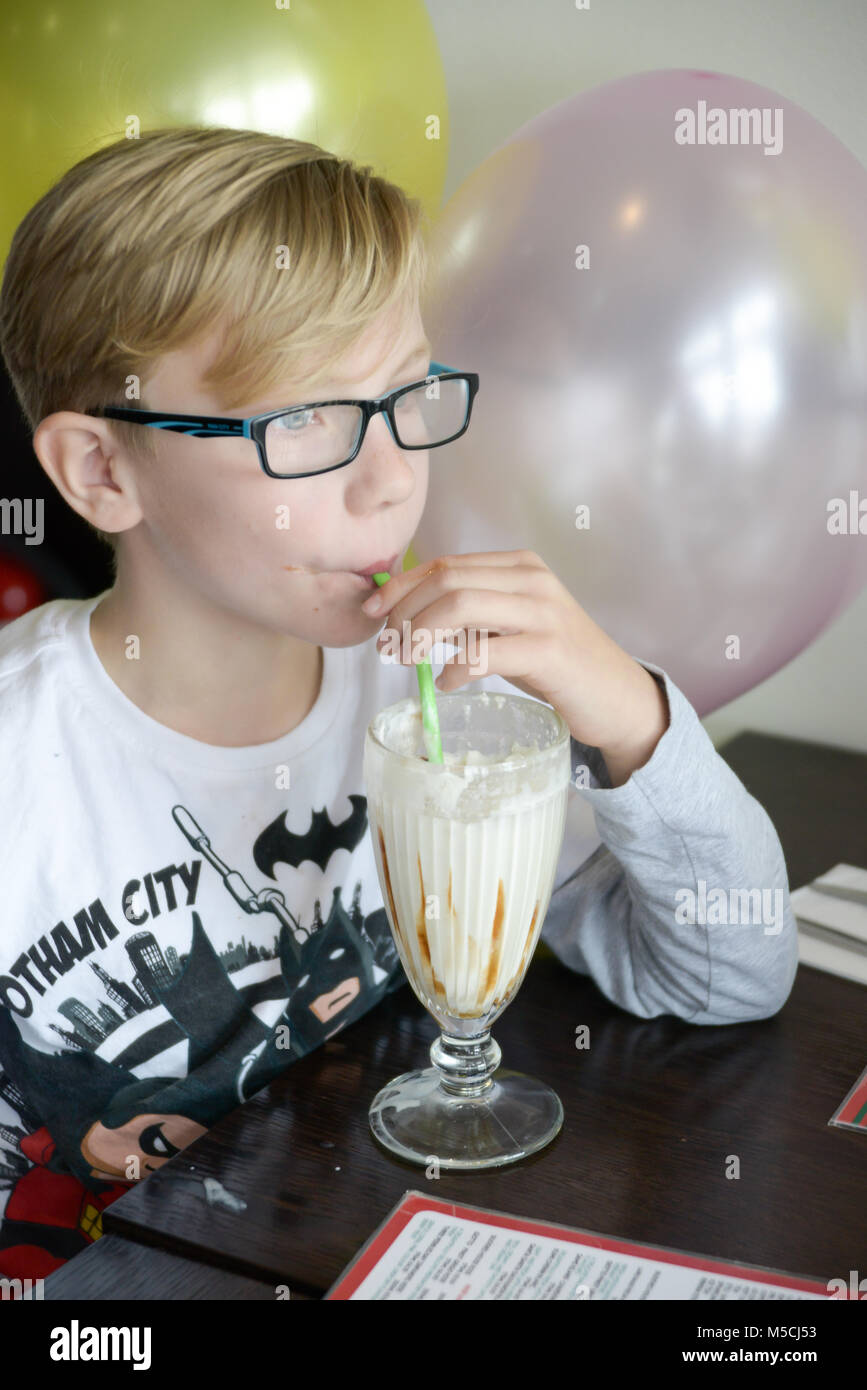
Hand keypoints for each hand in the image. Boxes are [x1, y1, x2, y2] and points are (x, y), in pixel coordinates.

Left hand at [361, 549, 668, 785]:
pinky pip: (484, 653)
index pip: (445, 563)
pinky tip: (446, 684)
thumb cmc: (555, 662)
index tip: (372, 611)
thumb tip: (405, 613)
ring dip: (421, 635)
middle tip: (389, 645)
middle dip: (405, 611)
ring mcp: (543, 613)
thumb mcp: (511, 625)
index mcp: (519, 565)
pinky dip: (455, 670)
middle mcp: (532, 579)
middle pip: (446, 580)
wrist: (615, 695)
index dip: (400, 585)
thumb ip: (471, 612)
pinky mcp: (549, 651)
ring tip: (409, 662)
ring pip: (460, 606)